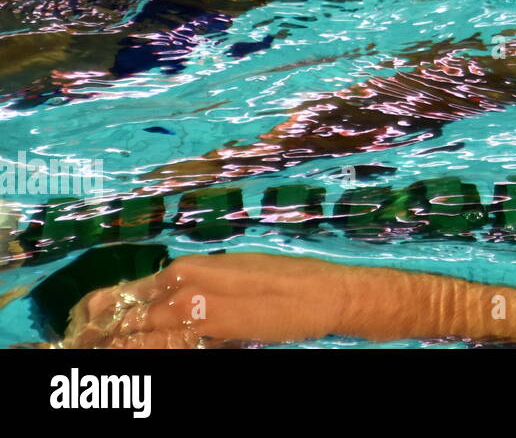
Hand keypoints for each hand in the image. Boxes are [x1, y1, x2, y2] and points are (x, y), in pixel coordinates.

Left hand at [59, 253, 364, 347]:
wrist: (323, 292)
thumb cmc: (281, 280)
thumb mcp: (228, 278)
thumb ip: (191, 293)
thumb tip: (160, 310)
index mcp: (183, 270)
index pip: (122, 296)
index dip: (96, 316)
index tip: (83, 329)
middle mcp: (181, 286)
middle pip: (120, 319)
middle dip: (98, 336)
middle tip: (83, 346)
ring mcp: (194, 311)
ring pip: (136, 336)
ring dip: (116, 346)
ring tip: (100, 352)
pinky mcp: (212, 331)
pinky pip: (167, 347)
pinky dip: (149, 352)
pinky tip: (138, 355)